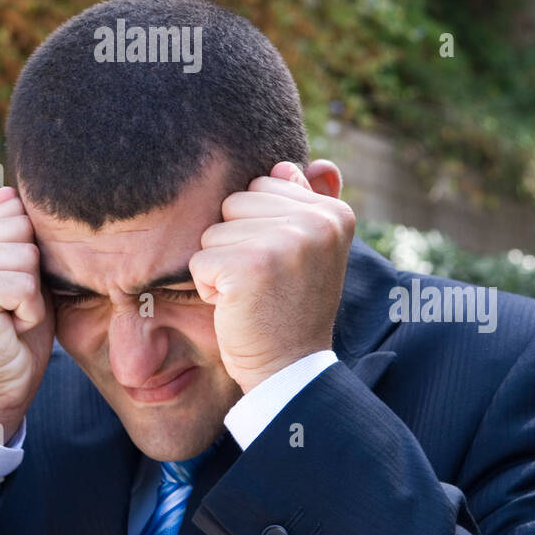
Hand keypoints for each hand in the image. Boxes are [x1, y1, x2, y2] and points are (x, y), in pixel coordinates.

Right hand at [0, 186, 54, 440]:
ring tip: (9, 316)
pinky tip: (8, 327)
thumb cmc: (14, 333)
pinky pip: (24, 285)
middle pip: (24, 230)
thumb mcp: (20, 275)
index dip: (30, 253)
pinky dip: (29, 311)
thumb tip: (7, 192)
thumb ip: (13, 236)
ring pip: (27, 257)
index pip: (16, 212)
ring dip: (31, 294)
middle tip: (11, 305)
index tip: (11, 288)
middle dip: (33, 272)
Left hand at [188, 161, 355, 393]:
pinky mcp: (250, 267)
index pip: (263, 184)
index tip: (282, 264)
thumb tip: (298, 163)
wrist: (290, 371)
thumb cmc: (290, 307)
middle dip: (236, 243)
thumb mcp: (308, 251)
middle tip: (264, 282)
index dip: (258, 227)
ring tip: (251, 293)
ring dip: (221, 265)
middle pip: (234, 202)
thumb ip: (305, 203)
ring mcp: (285, 242)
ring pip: (213, 230)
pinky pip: (200, 259)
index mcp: (334, 213)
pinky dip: (208, 287)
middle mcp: (316, 222)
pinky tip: (237, 307)